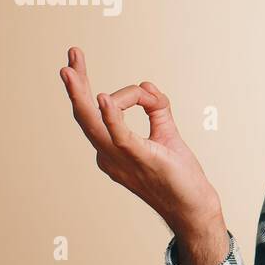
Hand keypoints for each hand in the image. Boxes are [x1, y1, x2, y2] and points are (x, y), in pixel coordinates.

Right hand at [59, 46, 223, 240]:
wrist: (194, 208)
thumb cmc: (179, 177)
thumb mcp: (167, 134)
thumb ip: (157, 109)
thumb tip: (146, 85)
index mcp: (113, 150)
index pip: (96, 115)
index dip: (92, 89)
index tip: (118, 75)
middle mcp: (109, 155)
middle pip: (85, 116)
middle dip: (76, 85)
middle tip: (71, 56)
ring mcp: (121, 159)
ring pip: (93, 124)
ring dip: (80, 95)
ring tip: (71, 70)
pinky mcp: (141, 159)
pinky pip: (120, 136)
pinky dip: (112, 116)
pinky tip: (105, 98)